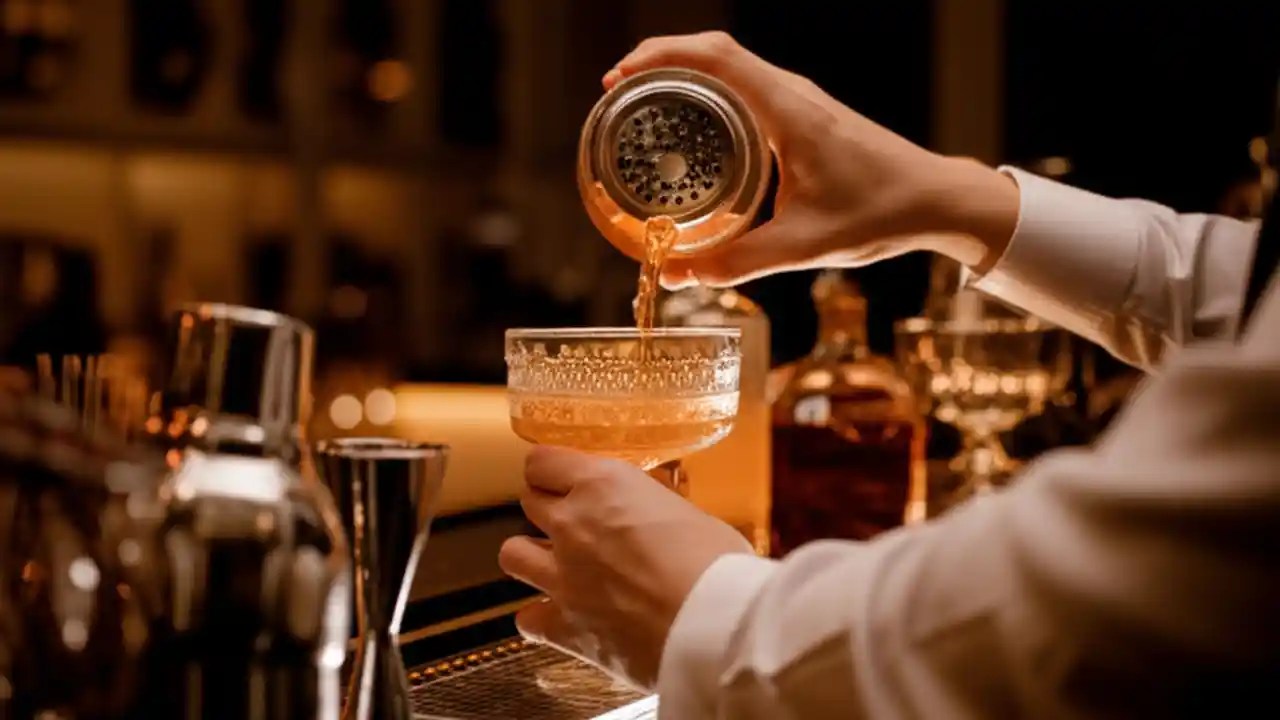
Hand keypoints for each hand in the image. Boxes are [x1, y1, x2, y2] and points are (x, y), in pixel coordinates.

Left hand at [498, 447, 753, 689]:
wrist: (712, 628)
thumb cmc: (717, 565)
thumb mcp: (688, 513)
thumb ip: (654, 511)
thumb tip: (655, 520)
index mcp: (602, 485)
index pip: (543, 461)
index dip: (554, 471)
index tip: (567, 480)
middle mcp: (571, 524)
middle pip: (530, 502)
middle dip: (550, 510)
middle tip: (578, 524)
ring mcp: (561, 577)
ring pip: (512, 554)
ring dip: (532, 557)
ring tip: (557, 567)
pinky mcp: (563, 626)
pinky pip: (527, 619)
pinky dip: (541, 618)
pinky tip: (563, 619)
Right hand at [603, 32, 1019, 287]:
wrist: (935, 199)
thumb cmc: (879, 213)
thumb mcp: (801, 246)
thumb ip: (736, 262)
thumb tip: (677, 275)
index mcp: (789, 111)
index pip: (716, 57)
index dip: (661, 56)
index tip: (620, 77)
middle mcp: (792, 94)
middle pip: (714, 51)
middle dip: (659, 59)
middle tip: (618, 90)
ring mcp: (800, 100)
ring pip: (731, 65)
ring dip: (684, 71)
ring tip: (643, 101)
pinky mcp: (804, 114)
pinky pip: (747, 85)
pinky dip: (710, 90)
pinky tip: (693, 125)